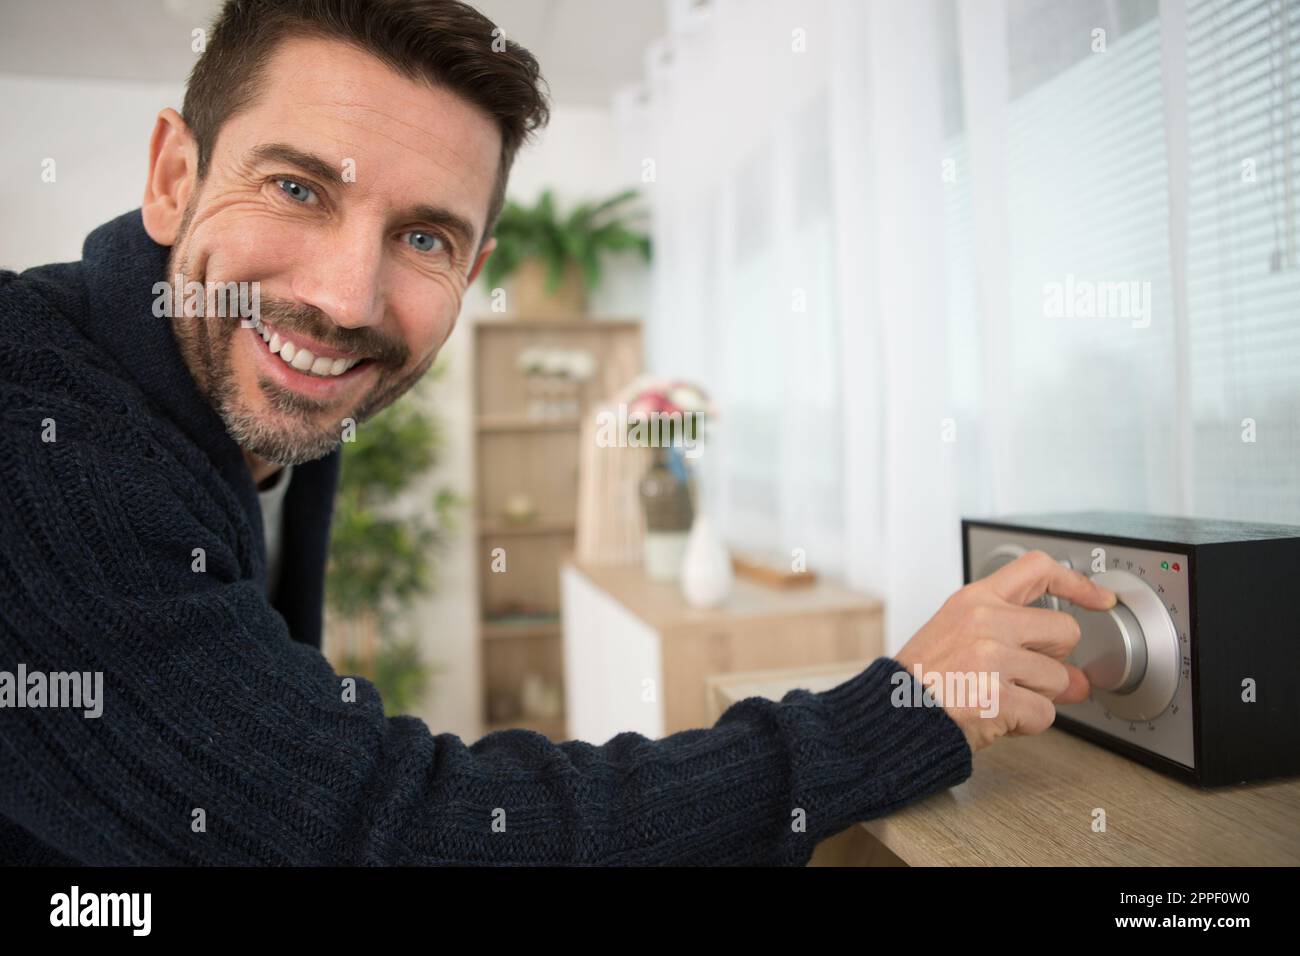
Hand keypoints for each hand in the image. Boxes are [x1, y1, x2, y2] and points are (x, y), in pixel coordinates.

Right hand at [892, 550, 1116, 752]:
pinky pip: (1044, 713)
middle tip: (1021, 672)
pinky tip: (997, 716)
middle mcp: (985, 622)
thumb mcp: (960, 638)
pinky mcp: (997, 696)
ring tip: (999, 695)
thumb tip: (1079, 679)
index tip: (1099, 599)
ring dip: (1038, 695)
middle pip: (1065, 631)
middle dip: (1054, 658)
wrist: (892, 715)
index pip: (1037, 569)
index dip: (1077, 583)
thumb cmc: (921, 679)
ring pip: (1060, 678)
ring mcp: (992, 658)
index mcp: (974, 599)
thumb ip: (1019, 644)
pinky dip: (1026, 723)